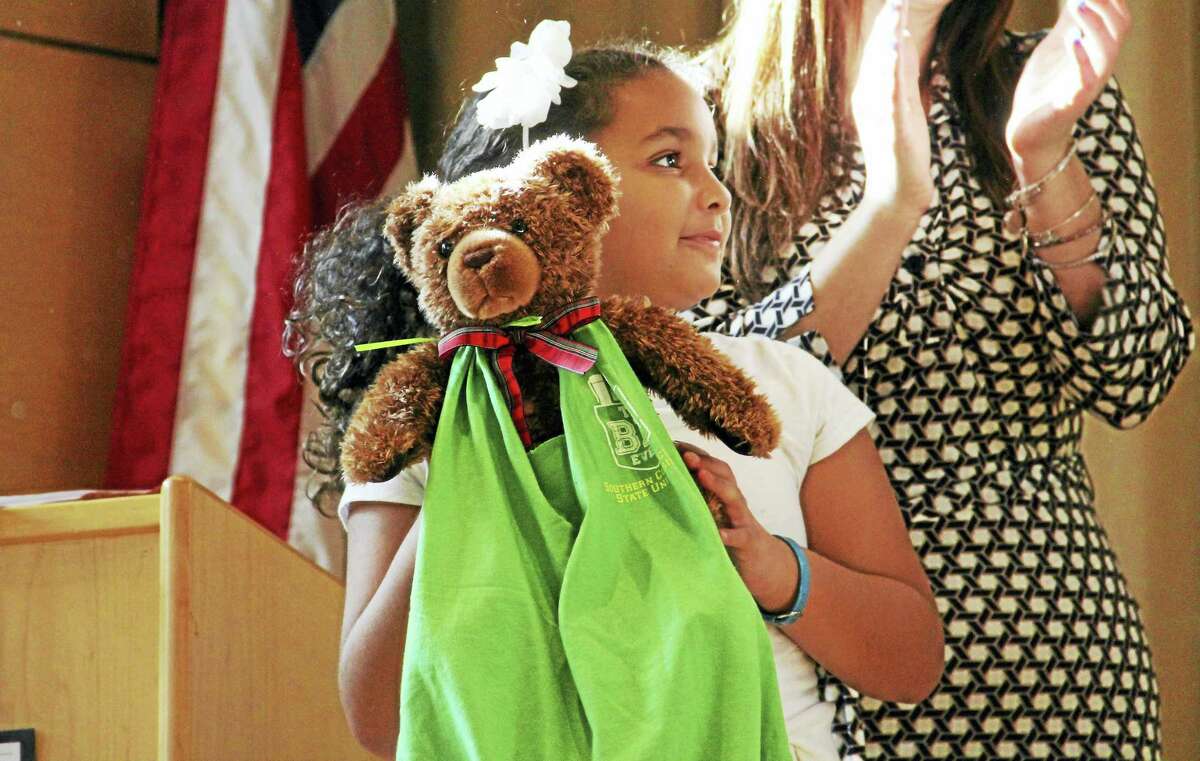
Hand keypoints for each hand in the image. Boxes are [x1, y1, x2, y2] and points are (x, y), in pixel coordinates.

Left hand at [676, 442, 798, 612]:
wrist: (761, 560)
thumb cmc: (729, 531)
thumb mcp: (713, 511)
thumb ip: (698, 496)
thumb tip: (667, 482)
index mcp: (724, 492)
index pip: (712, 466)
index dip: (695, 453)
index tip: (674, 444)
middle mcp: (734, 501)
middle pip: (725, 475)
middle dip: (705, 462)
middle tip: (685, 455)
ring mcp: (742, 519)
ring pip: (734, 498)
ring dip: (718, 485)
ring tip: (702, 476)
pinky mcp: (747, 541)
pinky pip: (740, 536)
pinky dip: (730, 534)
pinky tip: (719, 534)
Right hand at [851, 0, 932, 216]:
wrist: (895, 193)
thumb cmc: (901, 154)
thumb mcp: (904, 107)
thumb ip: (904, 75)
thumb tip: (905, 41)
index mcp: (871, 95)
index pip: (878, 54)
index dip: (887, 27)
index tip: (897, 3)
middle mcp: (870, 101)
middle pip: (878, 56)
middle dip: (888, 26)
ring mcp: (879, 113)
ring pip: (883, 71)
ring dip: (889, 41)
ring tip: (896, 14)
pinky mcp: (892, 126)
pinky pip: (892, 94)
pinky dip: (894, 72)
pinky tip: (898, 52)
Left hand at [1006, 0, 1130, 176]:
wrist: (1029, 132)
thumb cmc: (1046, 87)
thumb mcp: (1056, 47)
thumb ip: (1068, 22)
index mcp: (1098, 51)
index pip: (1118, 18)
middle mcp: (1100, 66)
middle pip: (1118, 29)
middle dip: (1106, 5)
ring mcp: (1088, 84)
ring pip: (1107, 51)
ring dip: (1094, 25)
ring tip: (1079, 4)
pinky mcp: (1071, 102)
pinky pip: (1085, 80)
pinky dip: (1081, 58)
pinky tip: (1072, 39)